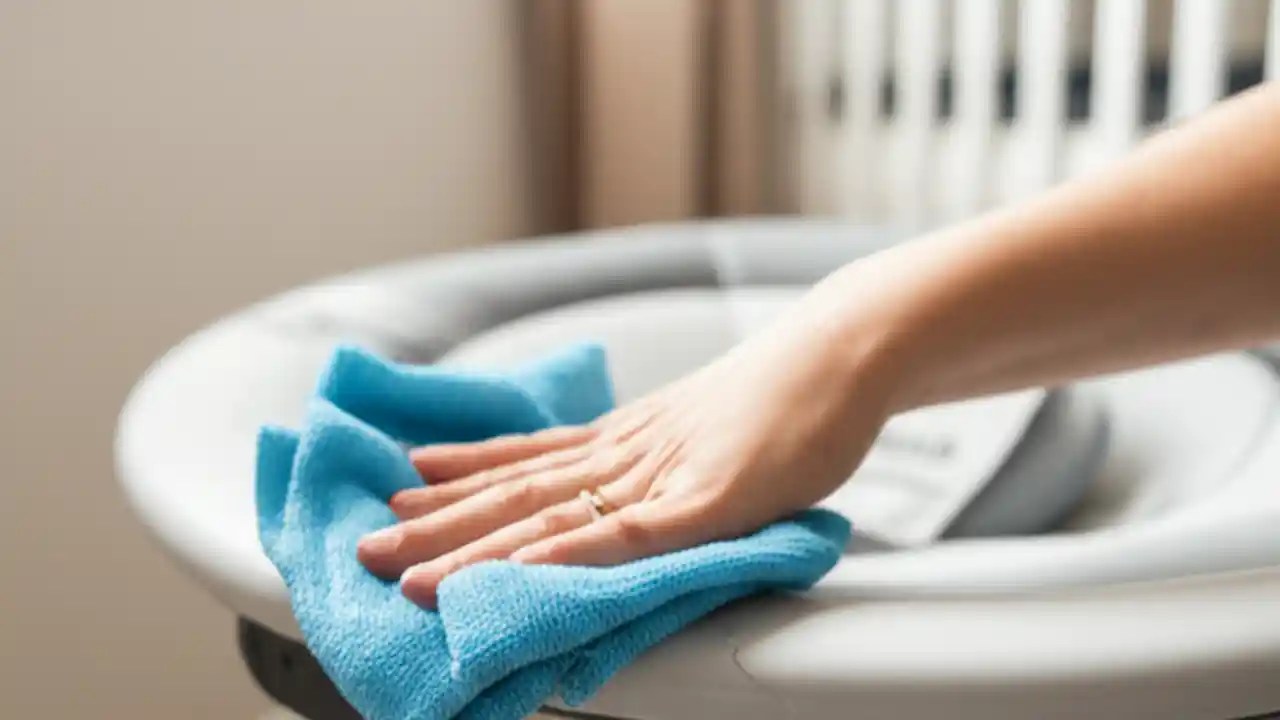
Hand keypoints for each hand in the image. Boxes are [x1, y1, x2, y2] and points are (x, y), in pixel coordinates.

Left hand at [357, 284, 907, 607]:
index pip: (530, 460)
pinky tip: (514, 572)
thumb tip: (649, 481)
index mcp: (628, 436)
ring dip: (471, 546)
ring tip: (405, 565)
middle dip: (438, 525)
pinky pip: (622, 536)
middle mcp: (626, 452)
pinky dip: (562, 556)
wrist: (844, 350)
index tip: (405, 492)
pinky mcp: (704, 501)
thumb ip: (667, 457)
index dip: (463, 478)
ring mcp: (661, 475)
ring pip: (548, 516)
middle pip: (517, 492)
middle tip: (368, 546)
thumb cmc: (789, 392)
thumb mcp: (710, 423)